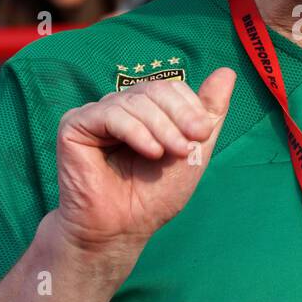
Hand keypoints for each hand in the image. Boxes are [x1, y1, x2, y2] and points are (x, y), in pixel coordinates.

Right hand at [47, 70, 235, 265]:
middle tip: (190, 144)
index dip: (190, 106)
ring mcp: (96, 115)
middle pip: (155, 89)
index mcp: (145, 110)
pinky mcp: (74, 125)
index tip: (203, 134)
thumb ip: (210, 112)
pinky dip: (135, 132)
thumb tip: (227, 72)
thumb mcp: (193, 150)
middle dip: (179, 116)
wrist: (122, 230)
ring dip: (160, 127)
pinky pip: (110, 114)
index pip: (171, 87)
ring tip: (169, 155)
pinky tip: (150, 152)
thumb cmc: (155, 195)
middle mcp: (120, 107)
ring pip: (135, 100)